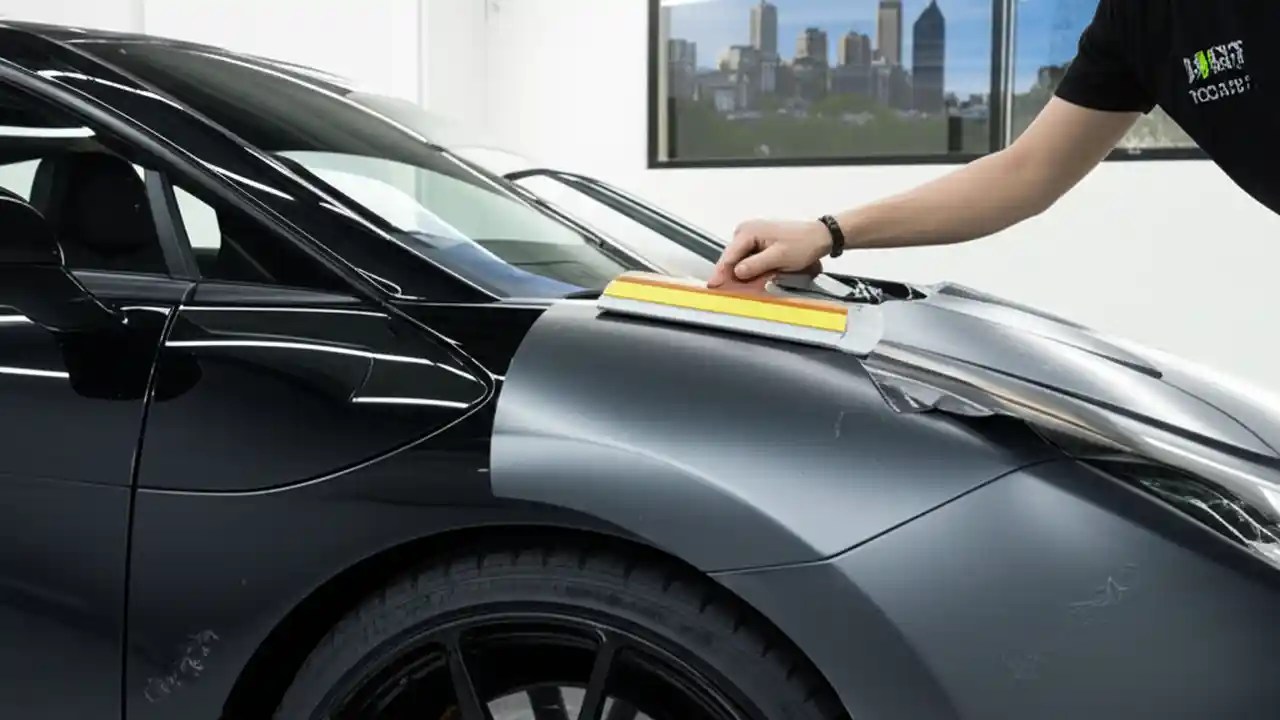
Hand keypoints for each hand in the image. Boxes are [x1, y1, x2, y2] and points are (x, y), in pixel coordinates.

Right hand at [707, 219, 831, 287]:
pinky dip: (750, 272)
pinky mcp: (757, 244)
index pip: (728, 256)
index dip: (720, 274)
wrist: (819, 237)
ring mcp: (751, 237)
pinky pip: (748, 261)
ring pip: (739, 262)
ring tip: (745, 289)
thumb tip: (736, 272)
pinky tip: (755, 280)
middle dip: (731, 277)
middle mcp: (745, 231)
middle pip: (732, 259)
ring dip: (742, 276)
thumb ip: (755, 265)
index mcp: (748, 231)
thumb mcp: (779, 257)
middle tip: (731, 294)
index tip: (714, 287)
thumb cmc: (802, 244)